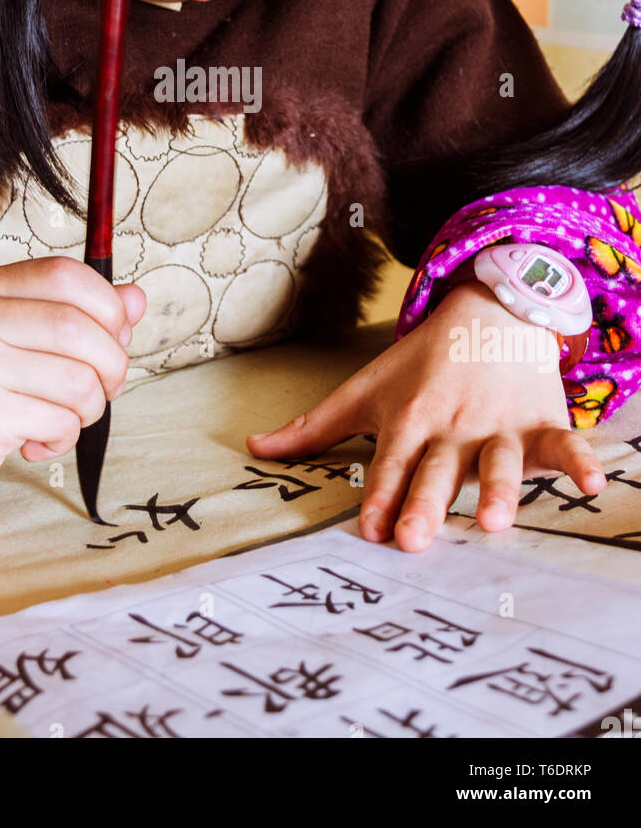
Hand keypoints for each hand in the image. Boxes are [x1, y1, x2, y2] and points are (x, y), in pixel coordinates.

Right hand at [0, 257, 145, 513]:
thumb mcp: (18, 338)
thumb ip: (76, 314)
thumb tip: (135, 299)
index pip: (68, 275)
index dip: (108, 307)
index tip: (113, 338)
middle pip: (81, 328)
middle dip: (112, 366)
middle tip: (101, 389)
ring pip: (79, 380)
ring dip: (89, 408)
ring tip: (64, 418)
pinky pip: (59, 420)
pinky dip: (63, 437)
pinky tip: (37, 439)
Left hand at [246, 281, 606, 551]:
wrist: (490, 308)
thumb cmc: (423, 360)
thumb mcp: (366, 387)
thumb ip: (314, 426)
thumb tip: (254, 446)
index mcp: (409, 419)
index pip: (389, 463)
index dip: (378, 495)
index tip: (368, 529)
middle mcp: (453, 427)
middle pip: (437, 469)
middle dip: (426, 502)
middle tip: (413, 539)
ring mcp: (499, 425)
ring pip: (497, 461)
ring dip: (497, 489)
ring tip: (494, 522)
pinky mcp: (540, 421)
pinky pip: (563, 443)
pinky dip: (579, 461)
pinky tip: (592, 486)